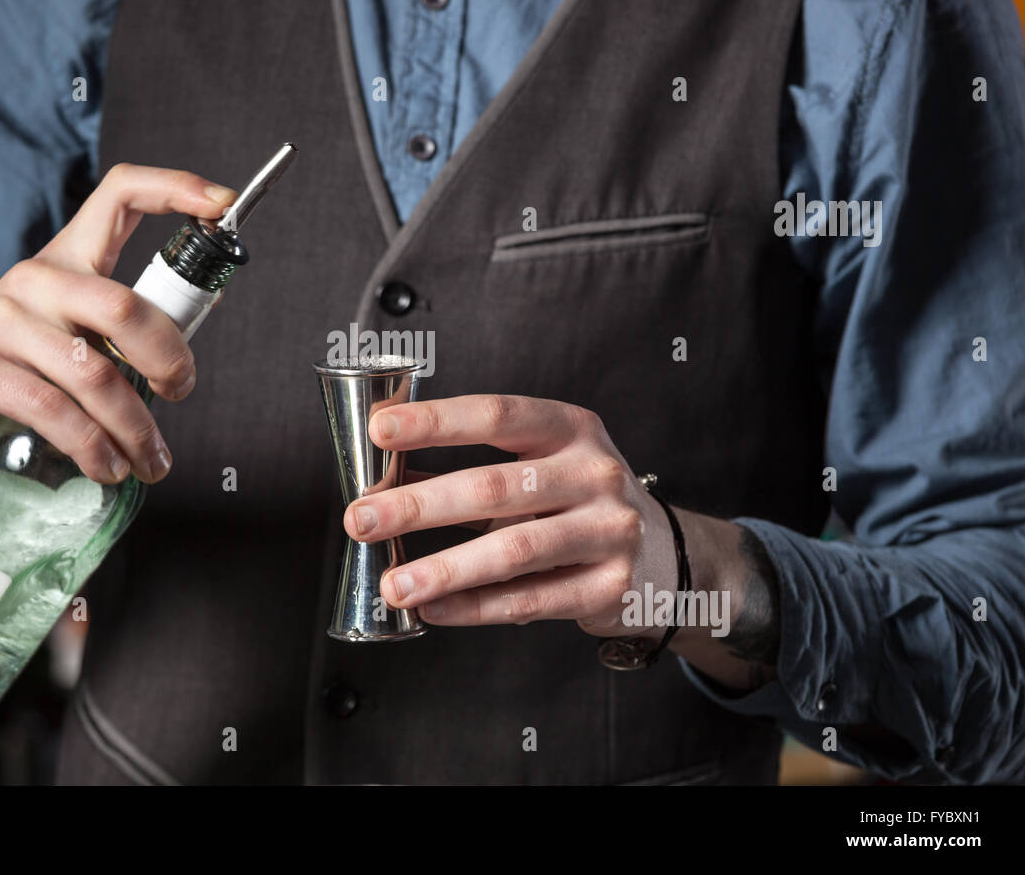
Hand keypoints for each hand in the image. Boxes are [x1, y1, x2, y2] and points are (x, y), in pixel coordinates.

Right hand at [0, 164, 238, 486]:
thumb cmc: (20, 355)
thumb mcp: (70, 323)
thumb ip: (125, 321)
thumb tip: (197, 328)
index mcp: (69, 255)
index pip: (120, 194)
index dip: (174, 188)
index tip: (221, 204)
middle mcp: (36, 279)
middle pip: (123, 307)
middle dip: (169, 359)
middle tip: (183, 393)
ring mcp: (1, 322)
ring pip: (93, 375)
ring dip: (134, 429)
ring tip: (151, 461)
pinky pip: (52, 412)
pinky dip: (92, 448)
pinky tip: (107, 466)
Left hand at [343, 395, 678, 633]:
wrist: (663, 558)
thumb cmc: (578, 502)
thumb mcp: (537, 467)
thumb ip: (466, 467)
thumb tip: (381, 476)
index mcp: (571, 429)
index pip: (497, 415)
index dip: (436, 421)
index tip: (379, 430)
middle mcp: (595, 473)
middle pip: (494, 487)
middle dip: (418, 505)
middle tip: (361, 520)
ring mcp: (608, 531)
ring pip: (513, 550)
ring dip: (443, 568)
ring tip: (393, 583)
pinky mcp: (608, 587)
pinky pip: (529, 601)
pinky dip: (474, 607)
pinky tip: (434, 609)